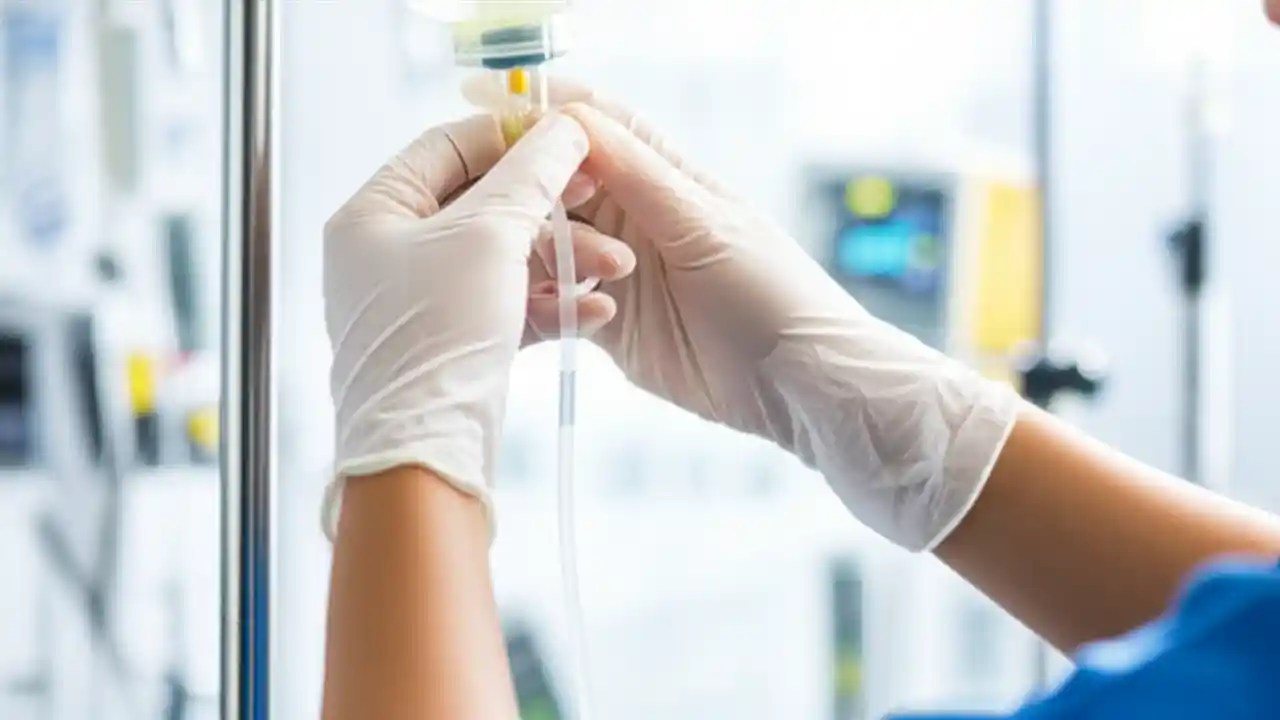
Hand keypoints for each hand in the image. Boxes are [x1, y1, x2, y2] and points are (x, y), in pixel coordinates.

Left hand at [321, 113, 634, 539]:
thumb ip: (532, 172)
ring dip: (563, 259)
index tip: (567, 138)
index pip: (447, 145)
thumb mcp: (490, 237)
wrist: (425, 455)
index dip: (511, 136)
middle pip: (483, 202)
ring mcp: (421, 301)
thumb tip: (565, 125)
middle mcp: (388, 252)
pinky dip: (549, 303)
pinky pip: (505, 305)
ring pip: (503, 257)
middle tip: (601, 201)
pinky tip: (594, 311)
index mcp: (374, 213)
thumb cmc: (437, 338)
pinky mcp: (452, 344)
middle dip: (552, 209)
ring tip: (613, 269)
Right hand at [466, 78, 1018, 550]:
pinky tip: (542, 313)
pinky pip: (558, 302)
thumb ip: (638, 176)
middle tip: (489, 205)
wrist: (797, 387)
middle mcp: (637, 216)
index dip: (541, 111)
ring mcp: (620, 270)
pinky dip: (543, 305)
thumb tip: (574, 114)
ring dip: (536, 254)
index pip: (594, 126)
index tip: (482, 104)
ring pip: (549, 244)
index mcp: (665, 178)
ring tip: (537, 273)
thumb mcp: (705, 227)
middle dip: (523, 187)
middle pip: (559, 184)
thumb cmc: (772, 295)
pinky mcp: (611, 323)